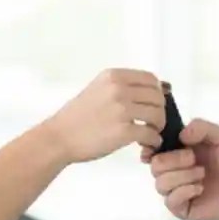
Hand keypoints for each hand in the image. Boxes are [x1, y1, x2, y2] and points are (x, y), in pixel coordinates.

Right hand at [44, 69, 165, 163]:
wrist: (58, 137)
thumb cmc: (77, 117)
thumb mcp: (98, 89)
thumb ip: (122, 87)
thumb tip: (154, 90)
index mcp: (113, 77)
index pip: (150, 79)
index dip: (158, 92)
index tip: (155, 103)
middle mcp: (118, 89)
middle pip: (157, 97)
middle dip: (160, 111)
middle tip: (154, 122)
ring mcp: (121, 110)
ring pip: (157, 115)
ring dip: (158, 126)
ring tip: (150, 133)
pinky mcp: (123, 131)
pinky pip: (151, 134)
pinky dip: (153, 140)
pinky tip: (147, 143)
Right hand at [142, 119, 218, 219]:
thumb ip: (201, 127)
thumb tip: (181, 134)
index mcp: (177, 151)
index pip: (151, 150)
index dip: (149, 148)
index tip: (158, 145)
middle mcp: (172, 171)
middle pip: (155, 166)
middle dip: (174, 160)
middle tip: (194, 159)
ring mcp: (175, 190)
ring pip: (161, 183)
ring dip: (183, 176)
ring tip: (202, 174)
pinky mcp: (181, 208)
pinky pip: (170, 200)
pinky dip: (185, 191)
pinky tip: (200, 188)